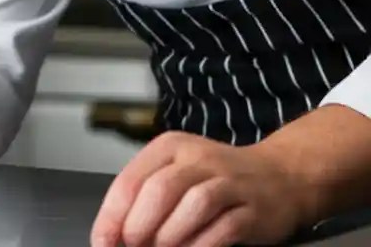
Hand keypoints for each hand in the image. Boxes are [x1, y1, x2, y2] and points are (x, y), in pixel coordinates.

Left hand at [90, 131, 304, 246]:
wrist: (281, 176)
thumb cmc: (216, 179)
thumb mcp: (175, 173)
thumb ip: (144, 196)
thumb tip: (113, 233)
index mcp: (169, 147)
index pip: (129, 181)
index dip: (111, 217)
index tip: (102, 242)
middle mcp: (198, 159)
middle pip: (159, 191)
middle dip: (138, 227)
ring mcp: (230, 181)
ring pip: (193, 204)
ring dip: (169, 236)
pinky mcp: (254, 208)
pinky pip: (224, 227)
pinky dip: (201, 244)